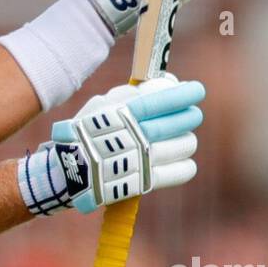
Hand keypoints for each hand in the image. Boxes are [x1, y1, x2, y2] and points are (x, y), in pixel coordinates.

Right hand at [18, 75, 203, 214]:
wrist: (70, 171)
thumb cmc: (86, 132)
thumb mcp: (100, 104)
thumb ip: (130, 94)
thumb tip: (164, 84)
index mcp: (125, 113)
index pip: (162, 99)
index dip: (183, 94)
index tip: (197, 90)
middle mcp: (138, 135)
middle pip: (180, 122)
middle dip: (190, 116)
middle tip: (191, 114)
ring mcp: (144, 159)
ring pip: (186, 145)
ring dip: (186, 139)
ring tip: (179, 138)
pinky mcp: (148, 181)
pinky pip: (183, 171)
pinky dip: (185, 164)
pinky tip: (178, 159)